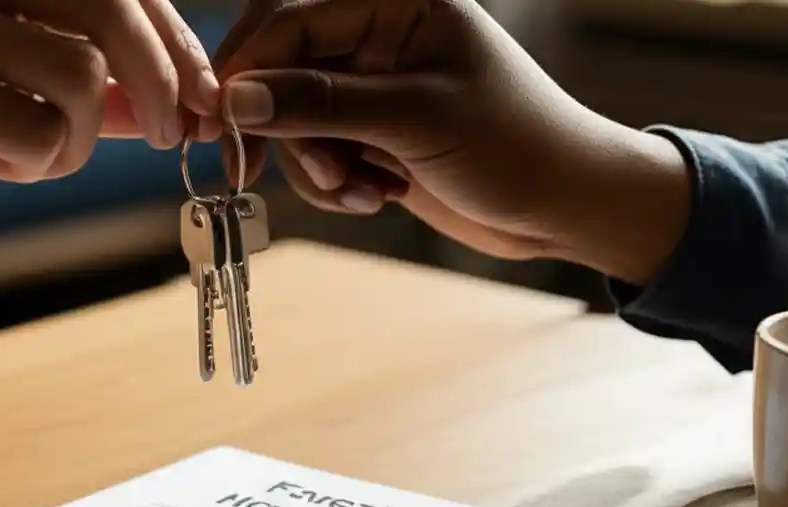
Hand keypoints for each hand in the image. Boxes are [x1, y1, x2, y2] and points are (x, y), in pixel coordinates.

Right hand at [0, 0, 218, 232]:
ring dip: (81, 139)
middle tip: (173, 136)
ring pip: (81, 75)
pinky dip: (36, 164)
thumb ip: (108, 88)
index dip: (177, 41)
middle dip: (162, 82)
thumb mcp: (35, 90)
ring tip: (40, 153)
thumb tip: (196, 104)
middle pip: (112, 8)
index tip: (205, 99)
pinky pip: (38, 131)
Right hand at [214, 0, 690, 285]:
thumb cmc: (515, 145)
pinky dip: (334, 184)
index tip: (224, 124)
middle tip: (274, 170)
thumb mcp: (416, 119)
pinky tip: (377, 197)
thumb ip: (322, 104)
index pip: (292, 22)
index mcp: (396, 3)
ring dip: (315, 166)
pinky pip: (318, 154)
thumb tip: (236, 101)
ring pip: (294, 120)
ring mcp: (374, 89)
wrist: (563, 206)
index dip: (249, 71)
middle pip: (282, 70)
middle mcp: (379, 38)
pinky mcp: (374, 134)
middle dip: (280, 126)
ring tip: (363, 190)